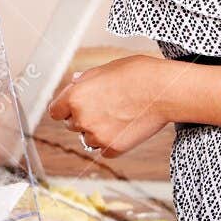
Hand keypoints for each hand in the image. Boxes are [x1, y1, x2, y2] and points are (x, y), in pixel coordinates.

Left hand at [46, 55, 173, 156]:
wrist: (164, 91)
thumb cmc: (137, 74)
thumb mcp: (105, 69)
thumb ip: (85, 80)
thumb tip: (73, 82)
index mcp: (75, 96)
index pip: (55, 112)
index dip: (65, 109)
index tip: (73, 109)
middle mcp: (81, 118)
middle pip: (71, 125)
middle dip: (84, 118)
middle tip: (107, 107)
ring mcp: (97, 135)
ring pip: (88, 139)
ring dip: (98, 131)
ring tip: (119, 115)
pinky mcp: (113, 148)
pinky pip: (104, 150)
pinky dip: (112, 143)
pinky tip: (126, 127)